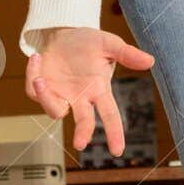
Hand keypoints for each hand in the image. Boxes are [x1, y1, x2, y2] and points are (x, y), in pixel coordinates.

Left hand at [26, 27, 154, 153]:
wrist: (63, 33)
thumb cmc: (88, 42)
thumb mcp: (109, 44)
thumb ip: (127, 54)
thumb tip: (150, 61)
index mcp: (99, 89)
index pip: (110, 114)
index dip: (114, 132)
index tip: (117, 151)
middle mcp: (80, 98)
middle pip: (84, 121)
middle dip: (83, 132)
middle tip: (80, 143)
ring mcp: (60, 95)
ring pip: (55, 111)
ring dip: (47, 99)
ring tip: (41, 80)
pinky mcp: (42, 89)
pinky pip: (35, 91)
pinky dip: (32, 76)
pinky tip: (37, 58)